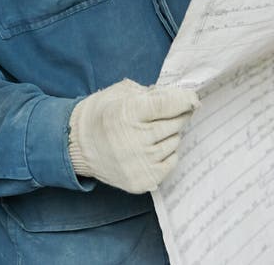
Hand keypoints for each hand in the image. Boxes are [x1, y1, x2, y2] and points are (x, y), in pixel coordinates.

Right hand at [68, 78, 198, 193]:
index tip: (194, 98)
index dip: (184, 100)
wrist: (79, 146)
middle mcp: (134, 140)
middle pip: (174, 123)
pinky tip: (153, 145)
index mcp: (126, 113)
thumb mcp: (120, 93)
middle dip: (178, 114)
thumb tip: (183, 97)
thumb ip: (151, 93)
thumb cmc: (102, 114)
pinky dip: (168, 151)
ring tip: (154, 129)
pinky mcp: (143, 181)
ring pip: (175, 142)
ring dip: (171, 133)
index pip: (167, 104)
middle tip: (172, 110)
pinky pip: (172, 161)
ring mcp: (139, 163)